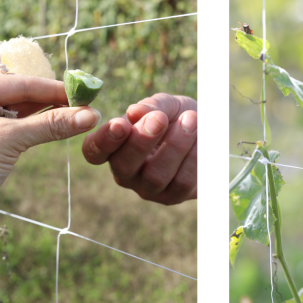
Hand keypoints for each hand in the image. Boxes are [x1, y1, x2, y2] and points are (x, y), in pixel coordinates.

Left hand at [0, 74, 100, 237]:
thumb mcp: (12, 139)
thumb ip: (51, 125)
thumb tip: (90, 115)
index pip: (23, 84)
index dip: (57, 90)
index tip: (87, 95)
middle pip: (25, 96)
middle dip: (56, 103)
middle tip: (89, 107)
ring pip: (24, 114)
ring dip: (50, 117)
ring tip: (81, 119)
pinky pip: (19, 130)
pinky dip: (39, 131)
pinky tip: (60, 131)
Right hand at [81, 93, 196, 204]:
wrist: (208, 132)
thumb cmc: (177, 116)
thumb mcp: (165, 105)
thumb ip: (151, 106)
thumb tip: (134, 112)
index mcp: (114, 148)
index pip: (94, 151)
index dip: (104, 141)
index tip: (120, 124)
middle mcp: (126, 173)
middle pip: (123, 166)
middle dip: (141, 141)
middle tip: (159, 118)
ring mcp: (149, 188)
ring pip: (156, 176)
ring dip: (175, 146)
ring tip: (191, 119)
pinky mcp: (173, 196)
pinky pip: (181, 182)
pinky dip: (193, 157)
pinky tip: (201, 137)